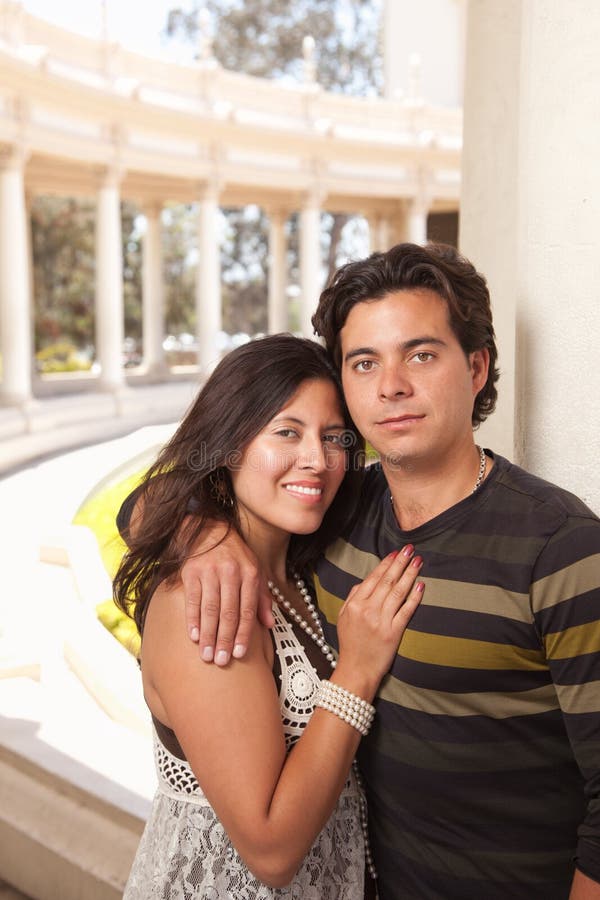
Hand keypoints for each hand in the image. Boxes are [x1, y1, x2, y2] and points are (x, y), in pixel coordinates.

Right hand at [181, 520, 273, 665]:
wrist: (209, 529)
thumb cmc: (235, 556)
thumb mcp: (254, 571)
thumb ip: (262, 598)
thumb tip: (270, 624)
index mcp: (249, 574)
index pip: (247, 610)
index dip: (243, 633)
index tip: (238, 654)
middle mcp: (230, 572)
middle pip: (228, 612)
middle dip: (225, 639)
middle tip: (221, 661)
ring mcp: (209, 571)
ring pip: (210, 608)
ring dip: (209, 634)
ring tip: (207, 655)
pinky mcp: (191, 571)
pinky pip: (192, 599)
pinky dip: (192, 619)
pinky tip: (194, 636)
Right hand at [334, 546, 423, 697]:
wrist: (357, 670)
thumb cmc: (350, 644)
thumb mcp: (343, 617)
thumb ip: (353, 597)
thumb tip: (365, 582)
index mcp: (355, 604)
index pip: (373, 578)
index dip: (386, 564)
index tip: (395, 553)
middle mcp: (368, 610)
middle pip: (388, 581)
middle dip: (400, 563)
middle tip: (410, 549)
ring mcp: (382, 621)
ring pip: (398, 592)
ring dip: (410, 574)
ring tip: (418, 562)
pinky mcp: (394, 633)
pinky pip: (406, 611)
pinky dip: (414, 597)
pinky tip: (421, 586)